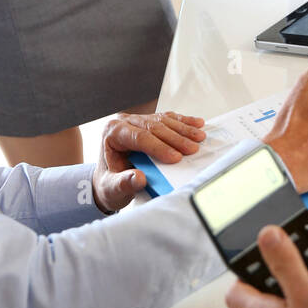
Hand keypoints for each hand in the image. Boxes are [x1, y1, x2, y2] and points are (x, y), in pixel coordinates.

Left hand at [91, 110, 206, 213]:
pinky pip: (167, 119)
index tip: (176, 158)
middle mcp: (124, 122)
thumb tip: (139, 178)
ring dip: (183, 129)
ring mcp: (137, 120)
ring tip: (199, 137)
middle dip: (176, 138)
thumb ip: (123, 183)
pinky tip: (196, 123)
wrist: (108, 181)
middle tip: (192, 148)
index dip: (159, 147)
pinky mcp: (148, 122)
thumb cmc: (108, 184)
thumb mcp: (111, 188)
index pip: (139, 137)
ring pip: (163, 121)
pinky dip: (183, 122)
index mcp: (112, 132)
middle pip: (154, 127)